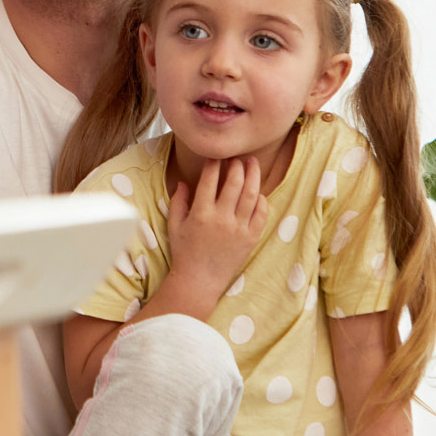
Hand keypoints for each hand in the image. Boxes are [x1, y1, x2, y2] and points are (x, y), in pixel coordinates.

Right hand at [167, 157, 269, 301]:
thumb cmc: (184, 252)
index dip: (214, 163)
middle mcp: (222, 218)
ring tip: (252, 164)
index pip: (210, 179)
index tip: (215, 156)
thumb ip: (178, 201)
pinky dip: (261, 199)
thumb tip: (183, 182)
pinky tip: (258, 192)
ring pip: (251, 193)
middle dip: (236, 164)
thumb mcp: (174, 225)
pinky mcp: (251, 238)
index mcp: (201, 213)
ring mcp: (238, 228)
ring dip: (253, 174)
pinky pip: (261, 213)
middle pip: (234, 181)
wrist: (200, 280)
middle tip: (237, 157)